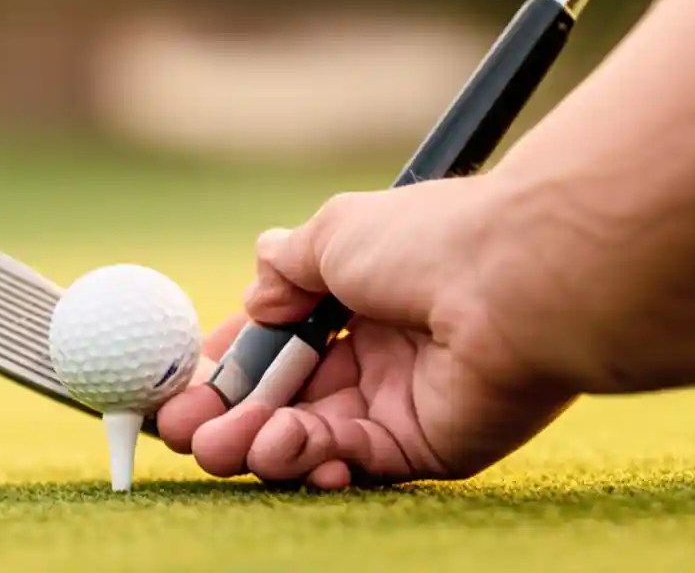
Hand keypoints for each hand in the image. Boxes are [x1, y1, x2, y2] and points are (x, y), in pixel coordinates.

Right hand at [158, 176, 575, 488]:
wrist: (511, 281)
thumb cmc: (424, 244)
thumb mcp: (335, 231)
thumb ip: (286, 264)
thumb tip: (257, 293)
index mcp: (361, 296)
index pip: (281, 337)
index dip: (230, 361)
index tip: (184, 382)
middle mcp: (379, 351)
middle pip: (289, 396)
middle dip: (230, 416)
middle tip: (184, 435)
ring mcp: (401, 401)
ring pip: (311, 435)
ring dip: (258, 444)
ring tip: (221, 448)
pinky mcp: (425, 446)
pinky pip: (355, 463)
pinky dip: (312, 460)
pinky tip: (284, 449)